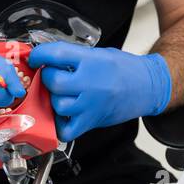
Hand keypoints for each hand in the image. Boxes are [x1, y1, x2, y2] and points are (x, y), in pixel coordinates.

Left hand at [28, 42, 171, 140]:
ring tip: (62, 93)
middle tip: (53, 76)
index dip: (39, 55)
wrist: (148, 86)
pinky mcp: (92, 121)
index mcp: (91, 61)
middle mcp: (90, 83)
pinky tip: (64, 114)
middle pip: (53, 81)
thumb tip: (46, 58)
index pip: (56, 54)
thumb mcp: (99, 53)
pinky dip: (59, 124)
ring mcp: (91, 104)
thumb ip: (74, 56)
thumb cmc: (124, 69)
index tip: (35, 58)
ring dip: (54, 98)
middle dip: (48, 77)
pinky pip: (65, 130)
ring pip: (57, 104)